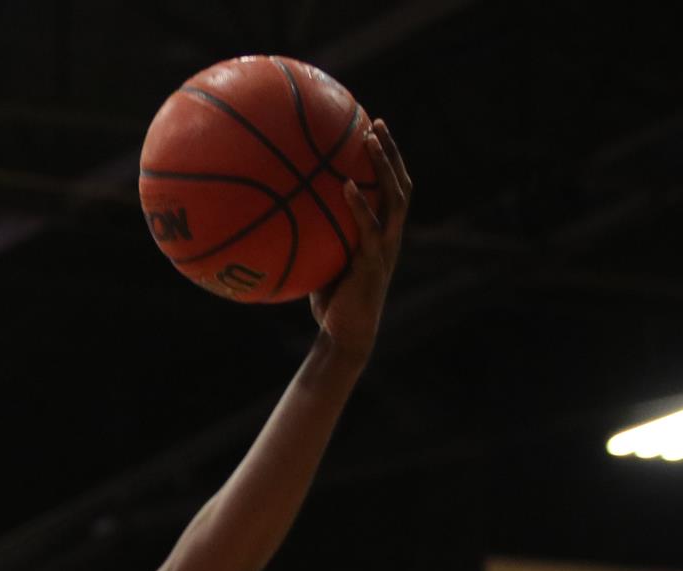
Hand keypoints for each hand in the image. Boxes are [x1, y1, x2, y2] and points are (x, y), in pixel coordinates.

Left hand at [309, 120, 411, 360]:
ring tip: (370, 141)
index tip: (374, 129)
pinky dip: (358, 205)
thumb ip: (315, 236)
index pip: (392, 190)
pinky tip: (346, 185)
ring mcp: (385, 248)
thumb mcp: (322, 261)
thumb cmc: (329, 300)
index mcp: (382, 233)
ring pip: (394, 199)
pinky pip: (368, 228)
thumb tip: (281, 210)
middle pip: (400, 184)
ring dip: (384, 167)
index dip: (389, 161)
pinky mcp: (373, 263)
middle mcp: (390, 236)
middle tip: (378, 123)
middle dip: (392, 153)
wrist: (343, 334)